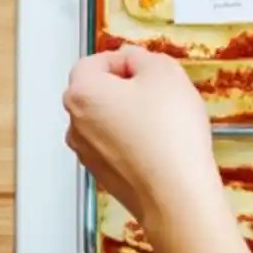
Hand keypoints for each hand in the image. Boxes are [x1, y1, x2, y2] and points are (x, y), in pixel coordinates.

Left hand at [63, 46, 221, 224]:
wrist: (177, 196)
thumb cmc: (169, 133)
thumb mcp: (165, 73)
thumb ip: (143, 56)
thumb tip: (133, 58)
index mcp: (81, 93)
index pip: (94, 62)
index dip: (124, 60)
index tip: (148, 68)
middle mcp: (75, 123)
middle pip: (97, 92)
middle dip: (126, 88)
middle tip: (159, 93)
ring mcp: (87, 153)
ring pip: (106, 120)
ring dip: (129, 115)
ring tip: (164, 122)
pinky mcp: (103, 176)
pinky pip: (115, 146)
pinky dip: (133, 141)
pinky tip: (160, 145)